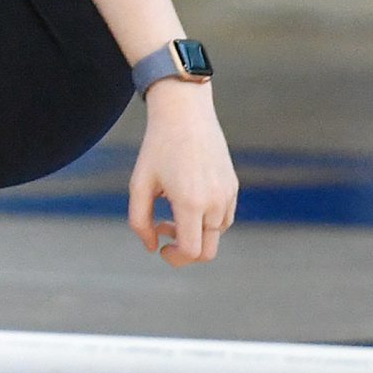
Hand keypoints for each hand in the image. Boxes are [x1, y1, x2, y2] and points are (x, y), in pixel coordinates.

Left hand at [126, 83, 237, 265]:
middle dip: (185, 251)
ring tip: (170, 208)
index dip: (175, 258)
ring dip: (194, 232)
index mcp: (191, 202)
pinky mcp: (233, 187)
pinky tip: (186, 199)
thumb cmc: (157, 149)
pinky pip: (223, 218)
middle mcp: (215, 202)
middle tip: (163, 230)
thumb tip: (151, 247)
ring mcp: (228, 195)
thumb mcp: (139, 184)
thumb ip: (139, 221)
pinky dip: (206, 220)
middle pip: (208, 251)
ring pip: (216, 235)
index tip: (161, 248)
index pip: (191, 251)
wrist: (185, 114)